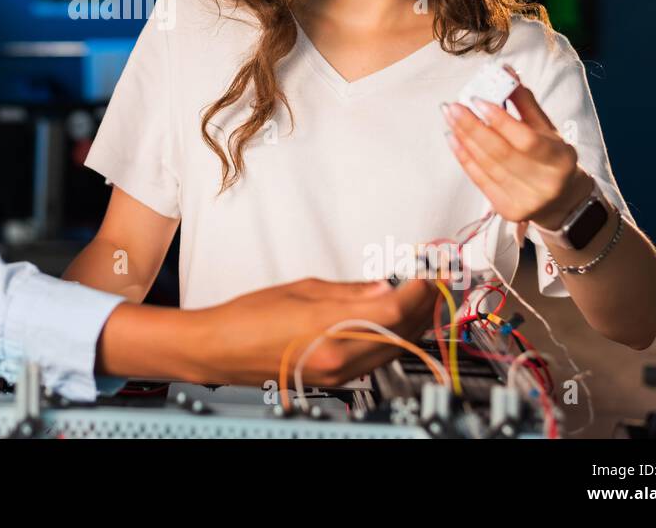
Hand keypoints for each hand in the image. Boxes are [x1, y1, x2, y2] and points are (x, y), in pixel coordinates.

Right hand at [184, 278, 436, 387]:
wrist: (222, 350)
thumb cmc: (249, 317)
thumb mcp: (303, 289)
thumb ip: (349, 291)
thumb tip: (383, 288)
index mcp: (331, 328)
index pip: (395, 310)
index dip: (418, 292)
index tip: (427, 275)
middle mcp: (340, 357)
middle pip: (402, 333)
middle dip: (423, 307)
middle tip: (433, 285)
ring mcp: (339, 373)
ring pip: (393, 349)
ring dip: (412, 325)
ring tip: (421, 301)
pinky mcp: (335, 379)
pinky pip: (376, 359)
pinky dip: (392, 339)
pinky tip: (395, 323)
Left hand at [442, 66, 594, 230]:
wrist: (563, 201)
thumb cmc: (552, 157)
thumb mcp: (546, 129)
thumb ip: (525, 103)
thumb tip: (505, 72)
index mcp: (560, 159)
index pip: (525, 139)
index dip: (500, 120)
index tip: (477, 100)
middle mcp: (544, 183)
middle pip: (500, 153)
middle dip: (472, 127)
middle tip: (452, 107)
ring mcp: (525, 201)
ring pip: (487, 166)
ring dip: (464, 140)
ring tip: (450, 119)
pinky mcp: (508, 210)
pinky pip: (479, 180)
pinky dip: (464, 158)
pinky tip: (453, 139)